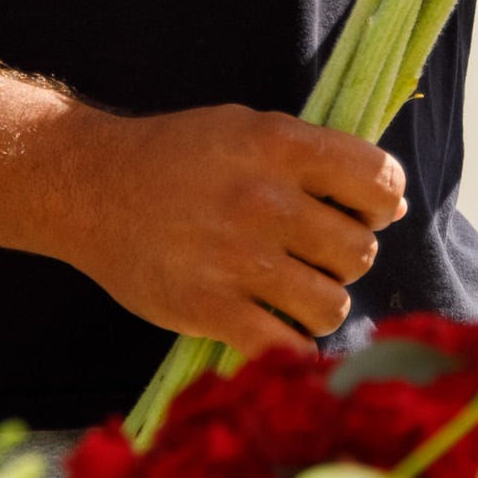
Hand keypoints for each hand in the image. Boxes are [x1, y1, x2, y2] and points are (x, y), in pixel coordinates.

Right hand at [56, 104, 407, 356]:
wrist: (87, 187)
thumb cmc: (174, 157)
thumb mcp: (244, 129)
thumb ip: (314, 157)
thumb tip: (390, 206)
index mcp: (278, 146)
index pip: (378, 180)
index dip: (381, 202)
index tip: (362, 212)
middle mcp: (264, 200)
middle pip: (359, 251)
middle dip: (344, 258)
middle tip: (314, 256)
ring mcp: (237, 259)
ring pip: (331, 305)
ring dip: (320, 305)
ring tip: (294, 295)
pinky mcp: (209, 309)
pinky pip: (284, 347)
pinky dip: (292, 349)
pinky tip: (280, 334)